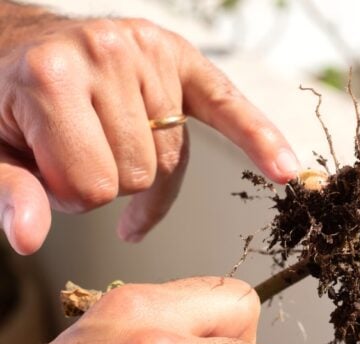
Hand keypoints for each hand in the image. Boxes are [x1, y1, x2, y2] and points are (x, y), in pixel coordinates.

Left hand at [0, 10, 298, 254]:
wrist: (16, 43)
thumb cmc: (4, 101)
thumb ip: (9, 191)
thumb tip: (29, 236)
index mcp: (50, 77)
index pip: (92, 187)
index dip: (70, 196)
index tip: (49, 174)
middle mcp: (105, 53)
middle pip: (138, 172)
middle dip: (107, 181)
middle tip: (77, 155)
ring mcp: (147, 51)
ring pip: (172, 158)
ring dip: (143, 168)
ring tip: (108, 143)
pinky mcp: (179, 55)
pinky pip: (230, 108)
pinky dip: (260, 140)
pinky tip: (284, 169)